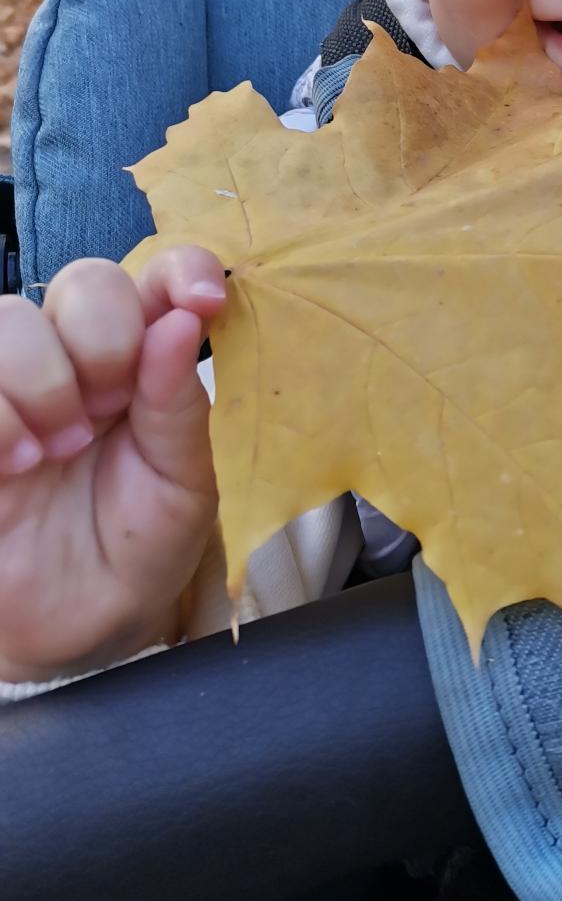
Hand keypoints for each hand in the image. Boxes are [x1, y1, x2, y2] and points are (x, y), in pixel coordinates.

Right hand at [0, 248, 225, 683]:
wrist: (76, 630)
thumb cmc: (138, 549)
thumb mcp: (183, 489)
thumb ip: (179, 408)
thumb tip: (182, 321)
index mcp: (147, 363)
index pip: (164, 276)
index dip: (183, 270)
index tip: (202, 302)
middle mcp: (80, 359)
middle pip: (85, 281)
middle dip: (106, 339)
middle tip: (110, 411)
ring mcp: (15, 386)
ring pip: (11, 318)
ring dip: (43, 381)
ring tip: (57, 451)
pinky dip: (0, 415)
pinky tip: (15, 466)